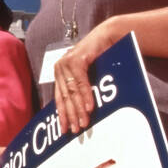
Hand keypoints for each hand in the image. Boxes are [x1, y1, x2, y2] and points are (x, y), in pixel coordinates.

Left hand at [54, 19, 118, 133]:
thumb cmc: (99, 58)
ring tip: (84, 122)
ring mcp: (66, 62)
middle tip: (77, 130)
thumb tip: (80, 112)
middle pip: (65, 97)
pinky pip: (81, 82)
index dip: (62, 115)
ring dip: (79, 109)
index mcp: (60, 73)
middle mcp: (60, 68)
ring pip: (72, 91)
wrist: (108, 37)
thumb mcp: (87, 76)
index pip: (59, 98)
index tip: (65, 130)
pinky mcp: (76, 59)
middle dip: (71, 115)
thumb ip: (80, 89)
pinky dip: (86, 95)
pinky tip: (90, 107)